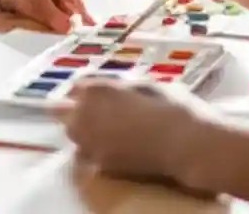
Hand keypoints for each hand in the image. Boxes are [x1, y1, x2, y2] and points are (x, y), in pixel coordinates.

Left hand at [58, 78, 217, 186]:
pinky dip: (96, 150)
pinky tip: (116, 147)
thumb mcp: (145, 84)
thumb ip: (119, 85)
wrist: (186, 144)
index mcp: (96, 89)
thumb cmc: (172, 106)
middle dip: (77, 111)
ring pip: (73, 134)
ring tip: (105, 130)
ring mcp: (90, 142)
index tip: (94, 95)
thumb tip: (112, 87)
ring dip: (83, 130)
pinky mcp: (100, 164)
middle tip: (97, 114)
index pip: (75, 87)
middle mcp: (85, 114)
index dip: (86, 90)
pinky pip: (89, 154)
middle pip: (62, 111)